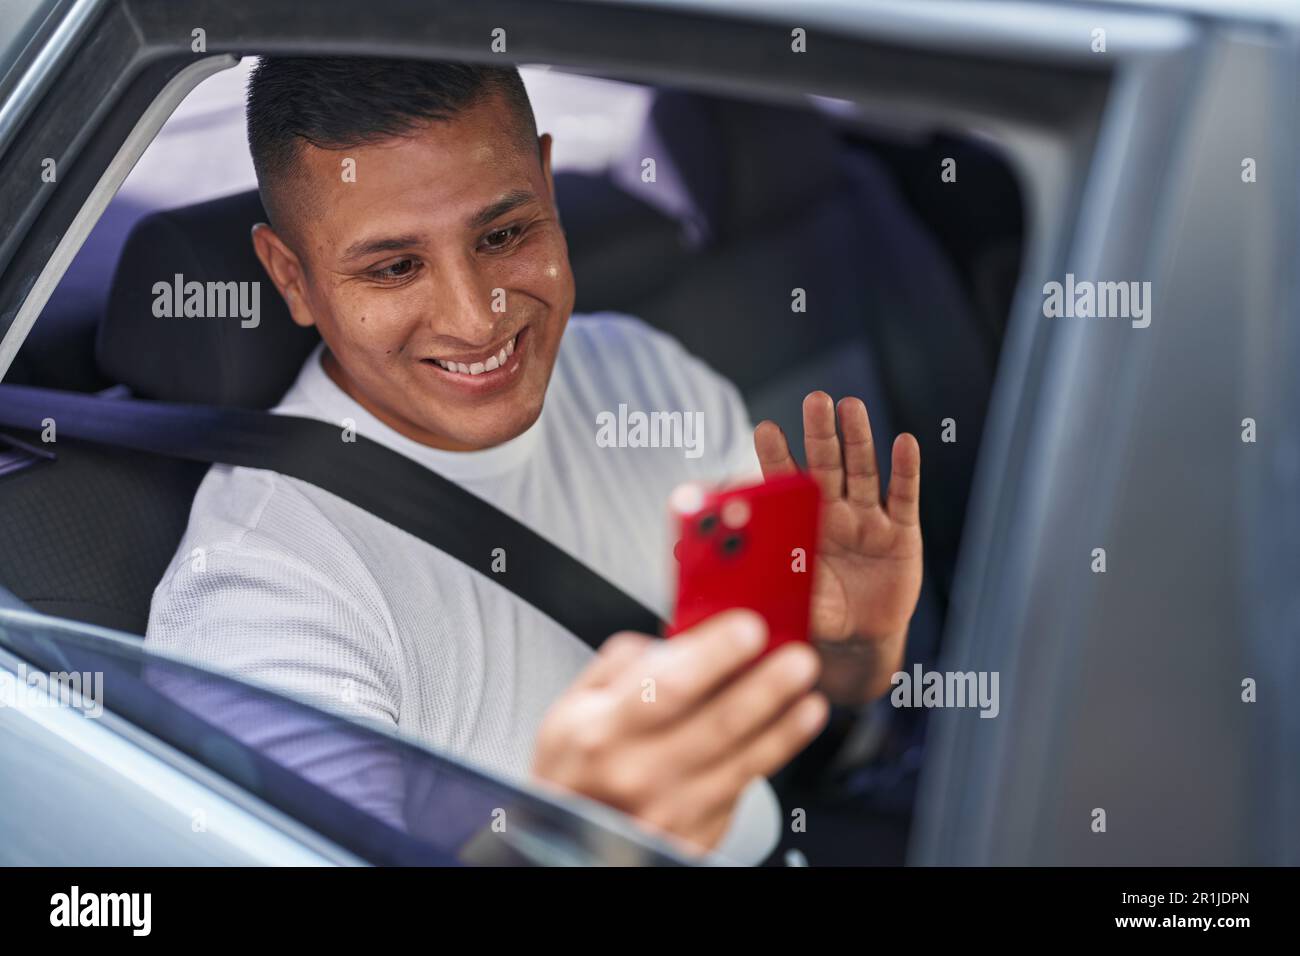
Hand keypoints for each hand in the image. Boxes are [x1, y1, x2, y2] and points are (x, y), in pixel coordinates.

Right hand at [531, 610, 826, 854]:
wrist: (563, 843)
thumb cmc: (571, 772)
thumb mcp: (571, 708)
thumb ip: (620, 664)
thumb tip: (673, 639)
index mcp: (604, 731)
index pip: (668, 686)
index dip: (716, 655)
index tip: (750, 628)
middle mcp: (638, 774)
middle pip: (718, 725)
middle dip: (767, 688)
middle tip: (799, 659)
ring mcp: (670, 813)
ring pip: (741, 765)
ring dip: (783, 729)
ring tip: (810, 700)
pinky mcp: (694, 838)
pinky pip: (738, 792)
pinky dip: (767, 759)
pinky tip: (786, 733)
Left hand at [754, 392, 922, 701]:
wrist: (861, 638)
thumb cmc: (820, 614)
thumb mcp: (793, 602)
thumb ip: (775, 587)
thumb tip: (742, 584)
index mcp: (802, 524)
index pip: (788, 483)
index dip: (777, 457)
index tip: (765, 429)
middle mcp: (835, 512)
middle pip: (827, 465)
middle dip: (821, 433)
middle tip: (815, 400)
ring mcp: (868, 519)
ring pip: (864, 471)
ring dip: (859, 439)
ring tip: (852, 407)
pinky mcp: (901, 533)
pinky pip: (903, 497)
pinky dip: (906, 470)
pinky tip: (905, 443)